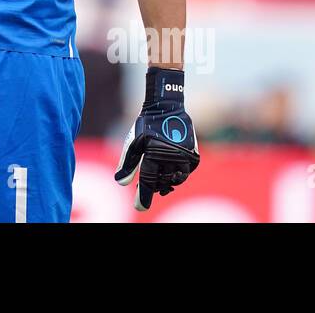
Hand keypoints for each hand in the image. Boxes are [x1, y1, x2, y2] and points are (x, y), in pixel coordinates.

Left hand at [114, 67, 199, 211]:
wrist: (166, 107)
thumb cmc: (146, 125)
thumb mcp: (133, 142)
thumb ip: (128, 163)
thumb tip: (121, 183)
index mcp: (154, 153)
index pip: (148, 182)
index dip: (144, 196)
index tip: (140, 208)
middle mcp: (171, 156)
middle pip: (163, 182)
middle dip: (155, 188)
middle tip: (149, 189)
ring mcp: (184, 155)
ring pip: (177, 178)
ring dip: (168, 182)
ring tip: (160, 182)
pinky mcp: (193, 153)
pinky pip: (187, 171)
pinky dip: (179, 173)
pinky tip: (171, 171)